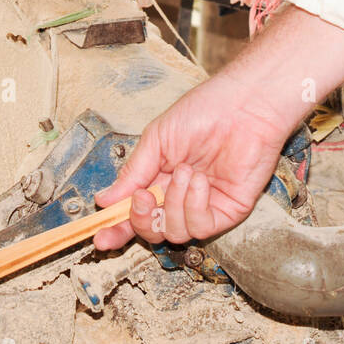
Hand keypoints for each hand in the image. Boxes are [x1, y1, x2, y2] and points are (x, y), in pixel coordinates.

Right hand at [92, 71, 290, 249]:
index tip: (100, 237)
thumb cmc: (204, 112)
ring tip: (184, 171)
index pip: (135, 212)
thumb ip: (132, 173)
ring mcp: (204, 205)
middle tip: (142, 198)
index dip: (116, 228)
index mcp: (159, 178)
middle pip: (152, 230)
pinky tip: (199, 181)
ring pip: (174, 232)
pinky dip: (194, 206)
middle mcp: (180, 196)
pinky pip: (201, 227)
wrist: (243, 106)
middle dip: (140, 220)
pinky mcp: (228, 210)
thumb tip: (104, 200)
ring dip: (172, 204)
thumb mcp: (156, 140)